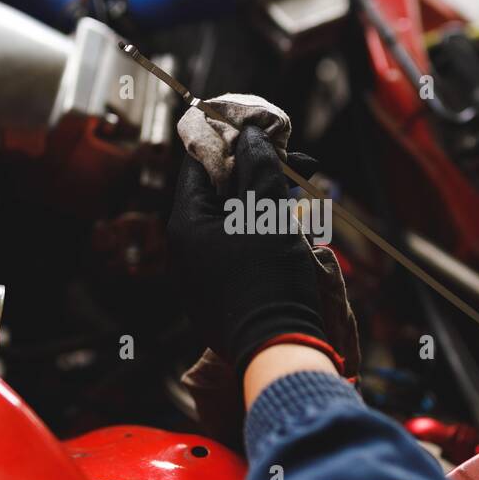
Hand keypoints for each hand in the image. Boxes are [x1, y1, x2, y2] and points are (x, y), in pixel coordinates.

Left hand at [168, 125, 326, 371]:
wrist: (278, 348)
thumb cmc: (270, 278)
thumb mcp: (268, 213)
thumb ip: (259, 167)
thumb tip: (250, 135)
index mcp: (185, 225)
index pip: (199, 164)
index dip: (230, 141)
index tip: (259, 131)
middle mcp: (183, 250)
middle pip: (216, 194)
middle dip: (253, 176)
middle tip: (291, 166)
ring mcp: (198, 276)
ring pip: (230, 224)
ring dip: (261, 206)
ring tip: (295, 200)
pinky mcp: (217, 296)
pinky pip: (235, 252)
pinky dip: (259, 237)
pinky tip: (287, 234)